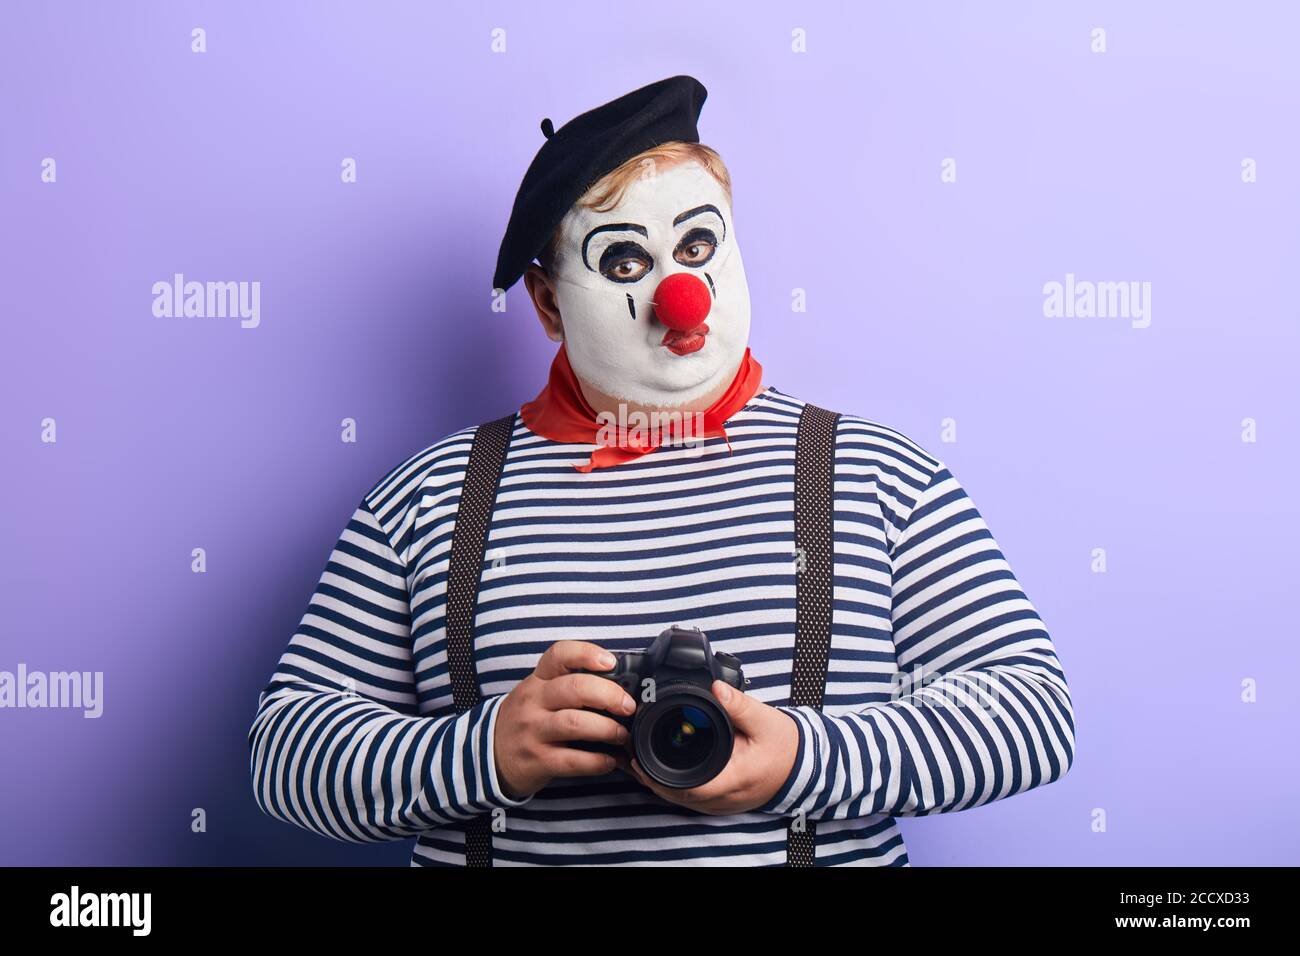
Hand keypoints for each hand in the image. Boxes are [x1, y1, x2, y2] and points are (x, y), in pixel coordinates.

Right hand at [494, 640, 637, 799]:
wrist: (490, 755)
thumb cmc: (527, 719)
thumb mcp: (539, 694)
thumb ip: (571, 685)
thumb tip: (622, 689)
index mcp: (538, 680)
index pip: (559, 654)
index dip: (587, 654)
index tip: (611, 662)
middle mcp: (533, 702)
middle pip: (574, 688)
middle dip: (608, 695)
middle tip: (628, 706)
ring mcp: (533, 731)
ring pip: (574, 723)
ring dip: (607, 729)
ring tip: (622, 735)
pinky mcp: (537, 761)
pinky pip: (572, 760)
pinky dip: (597, 761)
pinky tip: (609, 761)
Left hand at [626, 680, 798, 814]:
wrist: (803, 765)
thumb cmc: (784, 745)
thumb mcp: (765, 719)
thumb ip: (738, 704)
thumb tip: (716, 688)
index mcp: (732, 778)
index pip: (687, 787)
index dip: (657, 776)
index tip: (637, 756)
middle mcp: (723, 797)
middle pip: (675, 794)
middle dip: (648, 775)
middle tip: (627, 749)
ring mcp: (720, 803)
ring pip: (678, 798)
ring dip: (655, 780)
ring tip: (633, 755)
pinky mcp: (719, 800)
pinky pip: (687, 796)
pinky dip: (669, 783)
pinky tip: (655, 766)